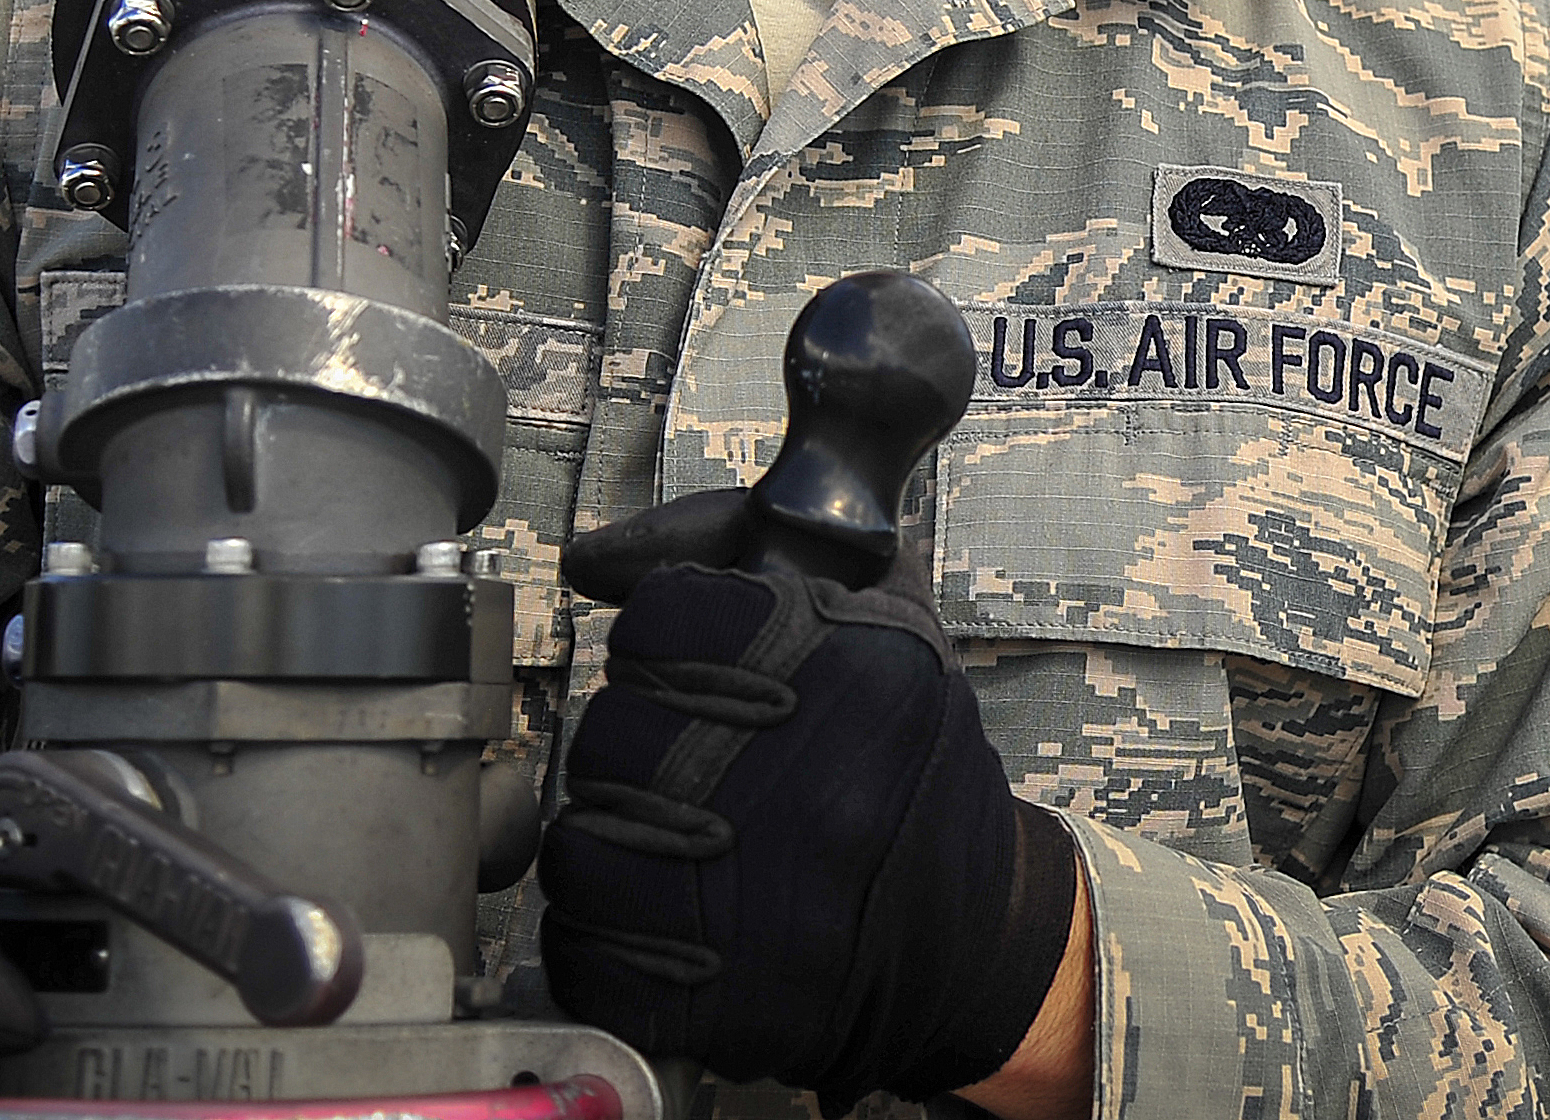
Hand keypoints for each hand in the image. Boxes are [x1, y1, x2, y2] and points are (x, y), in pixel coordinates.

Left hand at [542, 490, 1080, 1107]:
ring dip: (607, 838)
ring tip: (668, 838)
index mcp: (852, 677)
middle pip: (608, 730)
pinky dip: (600, 931)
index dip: (662, 643)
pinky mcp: (720, 1002)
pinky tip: (657, 909)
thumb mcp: (882, 620)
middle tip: (679, 764)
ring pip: (578, 843)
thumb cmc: (910, 769)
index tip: (687, 670)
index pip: (661, 619)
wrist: (971, 931)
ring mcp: (763, 903)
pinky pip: (583, 947)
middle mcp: (805, 788)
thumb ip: (744, 547)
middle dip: (631, 745)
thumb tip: (593, 559)